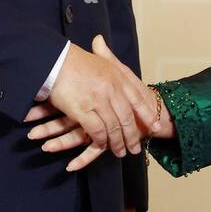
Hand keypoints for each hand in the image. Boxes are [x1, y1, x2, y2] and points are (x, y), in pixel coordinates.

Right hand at [24, 35, 156, 163]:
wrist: (55, 60)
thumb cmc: (75, 60)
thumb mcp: (100, 58)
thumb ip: (113, 62)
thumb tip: (125, 67)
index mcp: (118, 76)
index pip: (138, 99)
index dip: (147, 115)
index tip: (155, 127)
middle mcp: (112, 89)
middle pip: (127, 117)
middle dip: (133, 135)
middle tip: (136, 148)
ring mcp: (98, 100)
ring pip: (114, 127)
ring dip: (117, 142)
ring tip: (121, 153)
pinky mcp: (83, 110)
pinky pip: (97, 130)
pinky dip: (101, 140)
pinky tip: (102, 145)